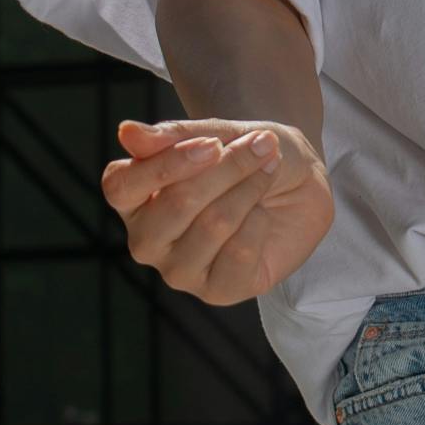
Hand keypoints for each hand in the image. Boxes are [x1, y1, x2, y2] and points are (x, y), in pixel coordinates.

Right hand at [103, 114, 334, 304]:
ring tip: (266, 172)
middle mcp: (147, 240)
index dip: (167, 164)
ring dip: (249, 190)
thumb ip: (172, 136)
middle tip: (259, 147)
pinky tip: (264, 216)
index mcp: (133, 199)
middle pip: (175, 203)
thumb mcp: (216, 134)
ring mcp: (178, 270)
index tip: (212, 144)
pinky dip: (261, 222)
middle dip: (227, 169)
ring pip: (212, 225)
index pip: (122, 186)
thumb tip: (127, 133)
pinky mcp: (217, 291)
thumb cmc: (247, 157)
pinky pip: (240, 252)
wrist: (302, 185)